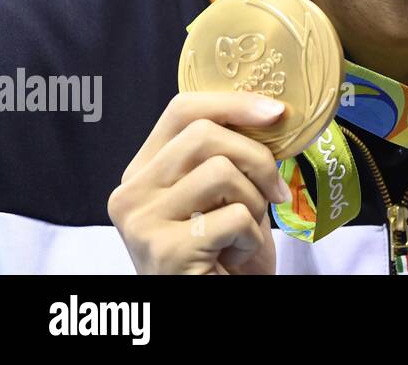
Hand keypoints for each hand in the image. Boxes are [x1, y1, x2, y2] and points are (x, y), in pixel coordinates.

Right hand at [108, 92, 290, 274]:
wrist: (214, 303)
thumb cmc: (223, 249)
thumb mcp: (223, 192)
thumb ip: (228, 152)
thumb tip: (271, 110)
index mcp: (143, 170)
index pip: (182, 109)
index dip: (233, 103)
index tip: (276, 112)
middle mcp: (131, 193)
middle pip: (205, 134)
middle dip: (256, 159)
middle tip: (271, 194)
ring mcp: (142, 223)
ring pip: (221, 171)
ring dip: (253, 202)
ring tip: (243, 230)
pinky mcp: (165, 251)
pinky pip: (233, 217)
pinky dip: (250, 236)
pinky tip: (234, 255)